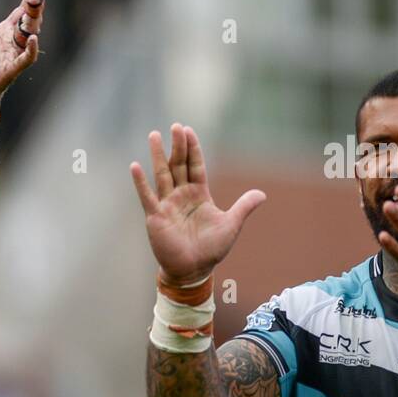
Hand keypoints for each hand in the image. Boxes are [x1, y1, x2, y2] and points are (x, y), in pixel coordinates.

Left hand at [0, 0, 44, 110]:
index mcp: (3, 33)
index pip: (21, 11)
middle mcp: (12, 42)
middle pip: (29, 19)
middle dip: (34, 5)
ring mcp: (13, 54)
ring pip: (30, 34)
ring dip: (34, 20)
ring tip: (35, 4)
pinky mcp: (12, 68)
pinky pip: (26, 58)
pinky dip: (31, 50)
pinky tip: (33, 39)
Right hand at [130, 124, 265, 284]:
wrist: (193, 270)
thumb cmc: (210, 249)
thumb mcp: (231, 225)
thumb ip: (244, 207)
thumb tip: (262, 194)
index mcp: (199, 194)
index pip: (195, 166)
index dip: (193, 149)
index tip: (189, 131)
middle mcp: (181, 195)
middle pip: (178, 165)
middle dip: (177, 146)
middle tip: (175, 126)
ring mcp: (167, 205)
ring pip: (162, 175)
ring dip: (157, 155)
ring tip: (153, 135)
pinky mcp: (156, 216)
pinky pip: (147, 197)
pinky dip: (141, 182)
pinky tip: (135, 166)